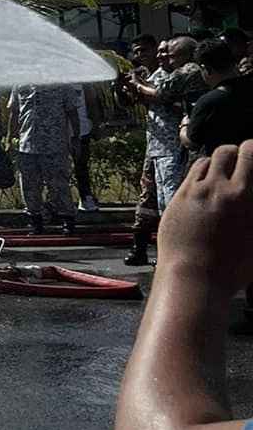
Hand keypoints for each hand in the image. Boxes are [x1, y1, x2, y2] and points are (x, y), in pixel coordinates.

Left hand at [156, 142, 252, 292]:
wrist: (195, 278)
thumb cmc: (232, 269)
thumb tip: (249, 197)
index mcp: (251, 199)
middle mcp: (230, 190)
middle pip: (239, 151)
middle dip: (244, 153)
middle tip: (245, 161)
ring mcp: (204, 190)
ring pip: (215, 156)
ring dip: (223, 160)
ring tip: (225, 171)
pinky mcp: (183, 194)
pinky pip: (196, 169)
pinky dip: (205, 169)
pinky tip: (207, 179)